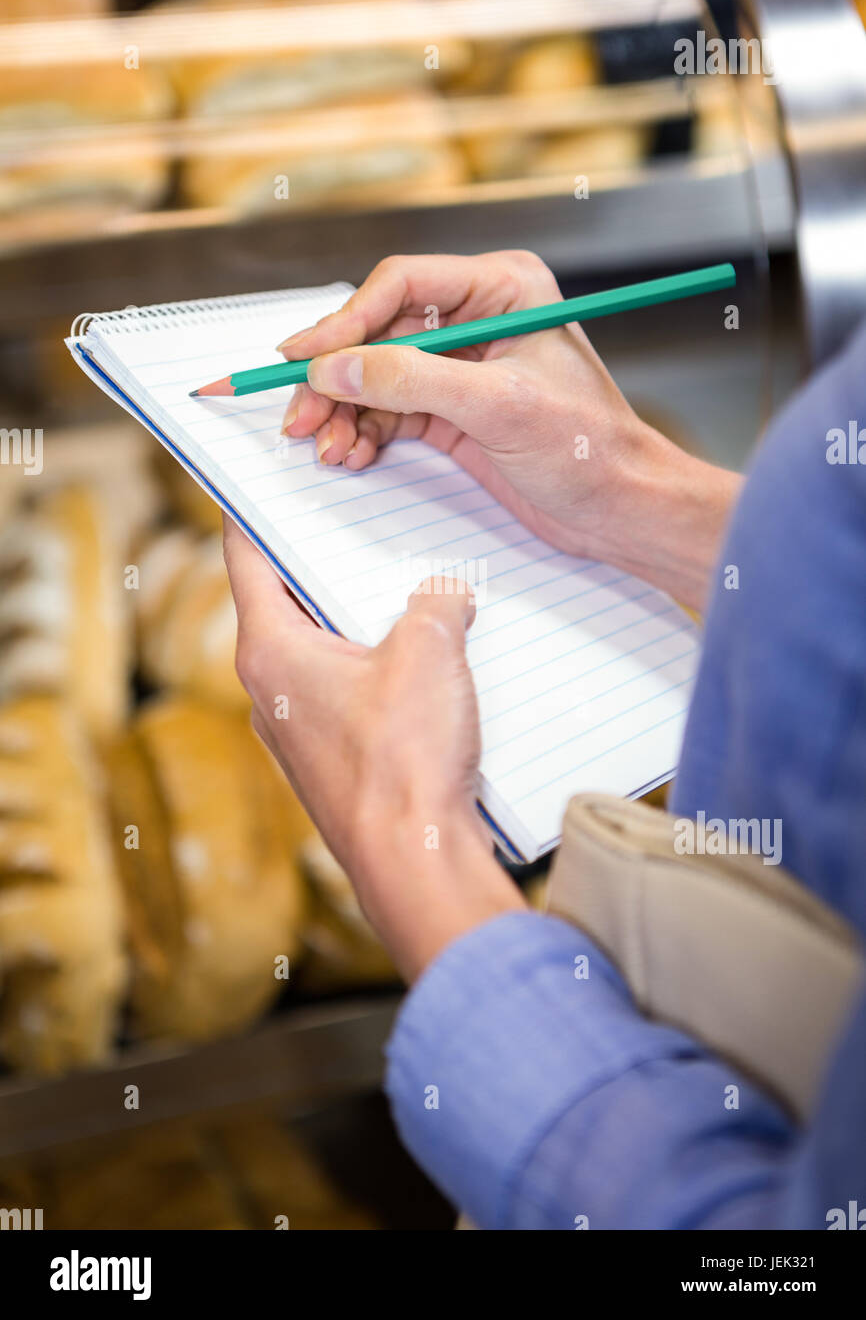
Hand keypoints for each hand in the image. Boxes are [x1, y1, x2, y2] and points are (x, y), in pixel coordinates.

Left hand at [222, 516, 524, 983]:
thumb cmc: (404, 760)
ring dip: (364, 621)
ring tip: (415, 591)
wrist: (417, 862)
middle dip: (330, 563)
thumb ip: (437, 601)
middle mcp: (270, 690)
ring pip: (324, 650)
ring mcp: (298, 730)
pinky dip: (380, 669)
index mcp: (270, 651)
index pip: (246, 557)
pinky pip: (349, 693)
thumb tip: (447, 592)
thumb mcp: (430, 651)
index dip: (255, 509)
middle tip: (367, 521)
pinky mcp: (332, 760)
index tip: (262, 475)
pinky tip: (432, 665)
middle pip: (290, 601)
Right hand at [278, 251, 739, 611]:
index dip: (345, 322)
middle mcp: (477, 316)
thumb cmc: (588, 448)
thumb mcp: (499, 406)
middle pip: (378, 332)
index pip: (401, 284)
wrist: (619, 508)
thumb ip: (413, 379)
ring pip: (376, 376)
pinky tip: (350, 456)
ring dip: (344, 413)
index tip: (302, 358)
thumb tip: (335, 366)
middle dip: (336, 377)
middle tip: (298, 417)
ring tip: (326, 449)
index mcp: (503, 287)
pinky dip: (363, 433)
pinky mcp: (452, 409)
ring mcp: (461, 365)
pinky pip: (388, 411)